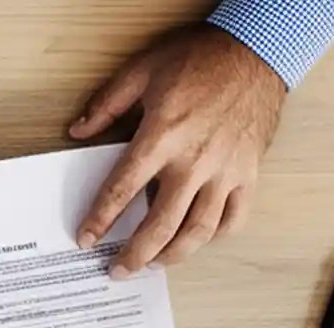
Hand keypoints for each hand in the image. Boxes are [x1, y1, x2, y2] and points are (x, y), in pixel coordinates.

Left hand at [69, 25, 285, 276]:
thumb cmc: (200, 59)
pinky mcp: (249, 175)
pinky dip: (214, 237)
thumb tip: (77, 131)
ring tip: (153, 265)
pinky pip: (233, 219)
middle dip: (134, 254)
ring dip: (172, 256)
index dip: (100, 219)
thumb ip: (106, 105)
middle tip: (118, 270)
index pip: (123, 190)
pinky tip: (196, 240)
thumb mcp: (142, 70)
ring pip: (197, 231)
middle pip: (159, 225)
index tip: (86, 238)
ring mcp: (225, 172)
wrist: (256, 51)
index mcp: (162, 136)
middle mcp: (194, 162)